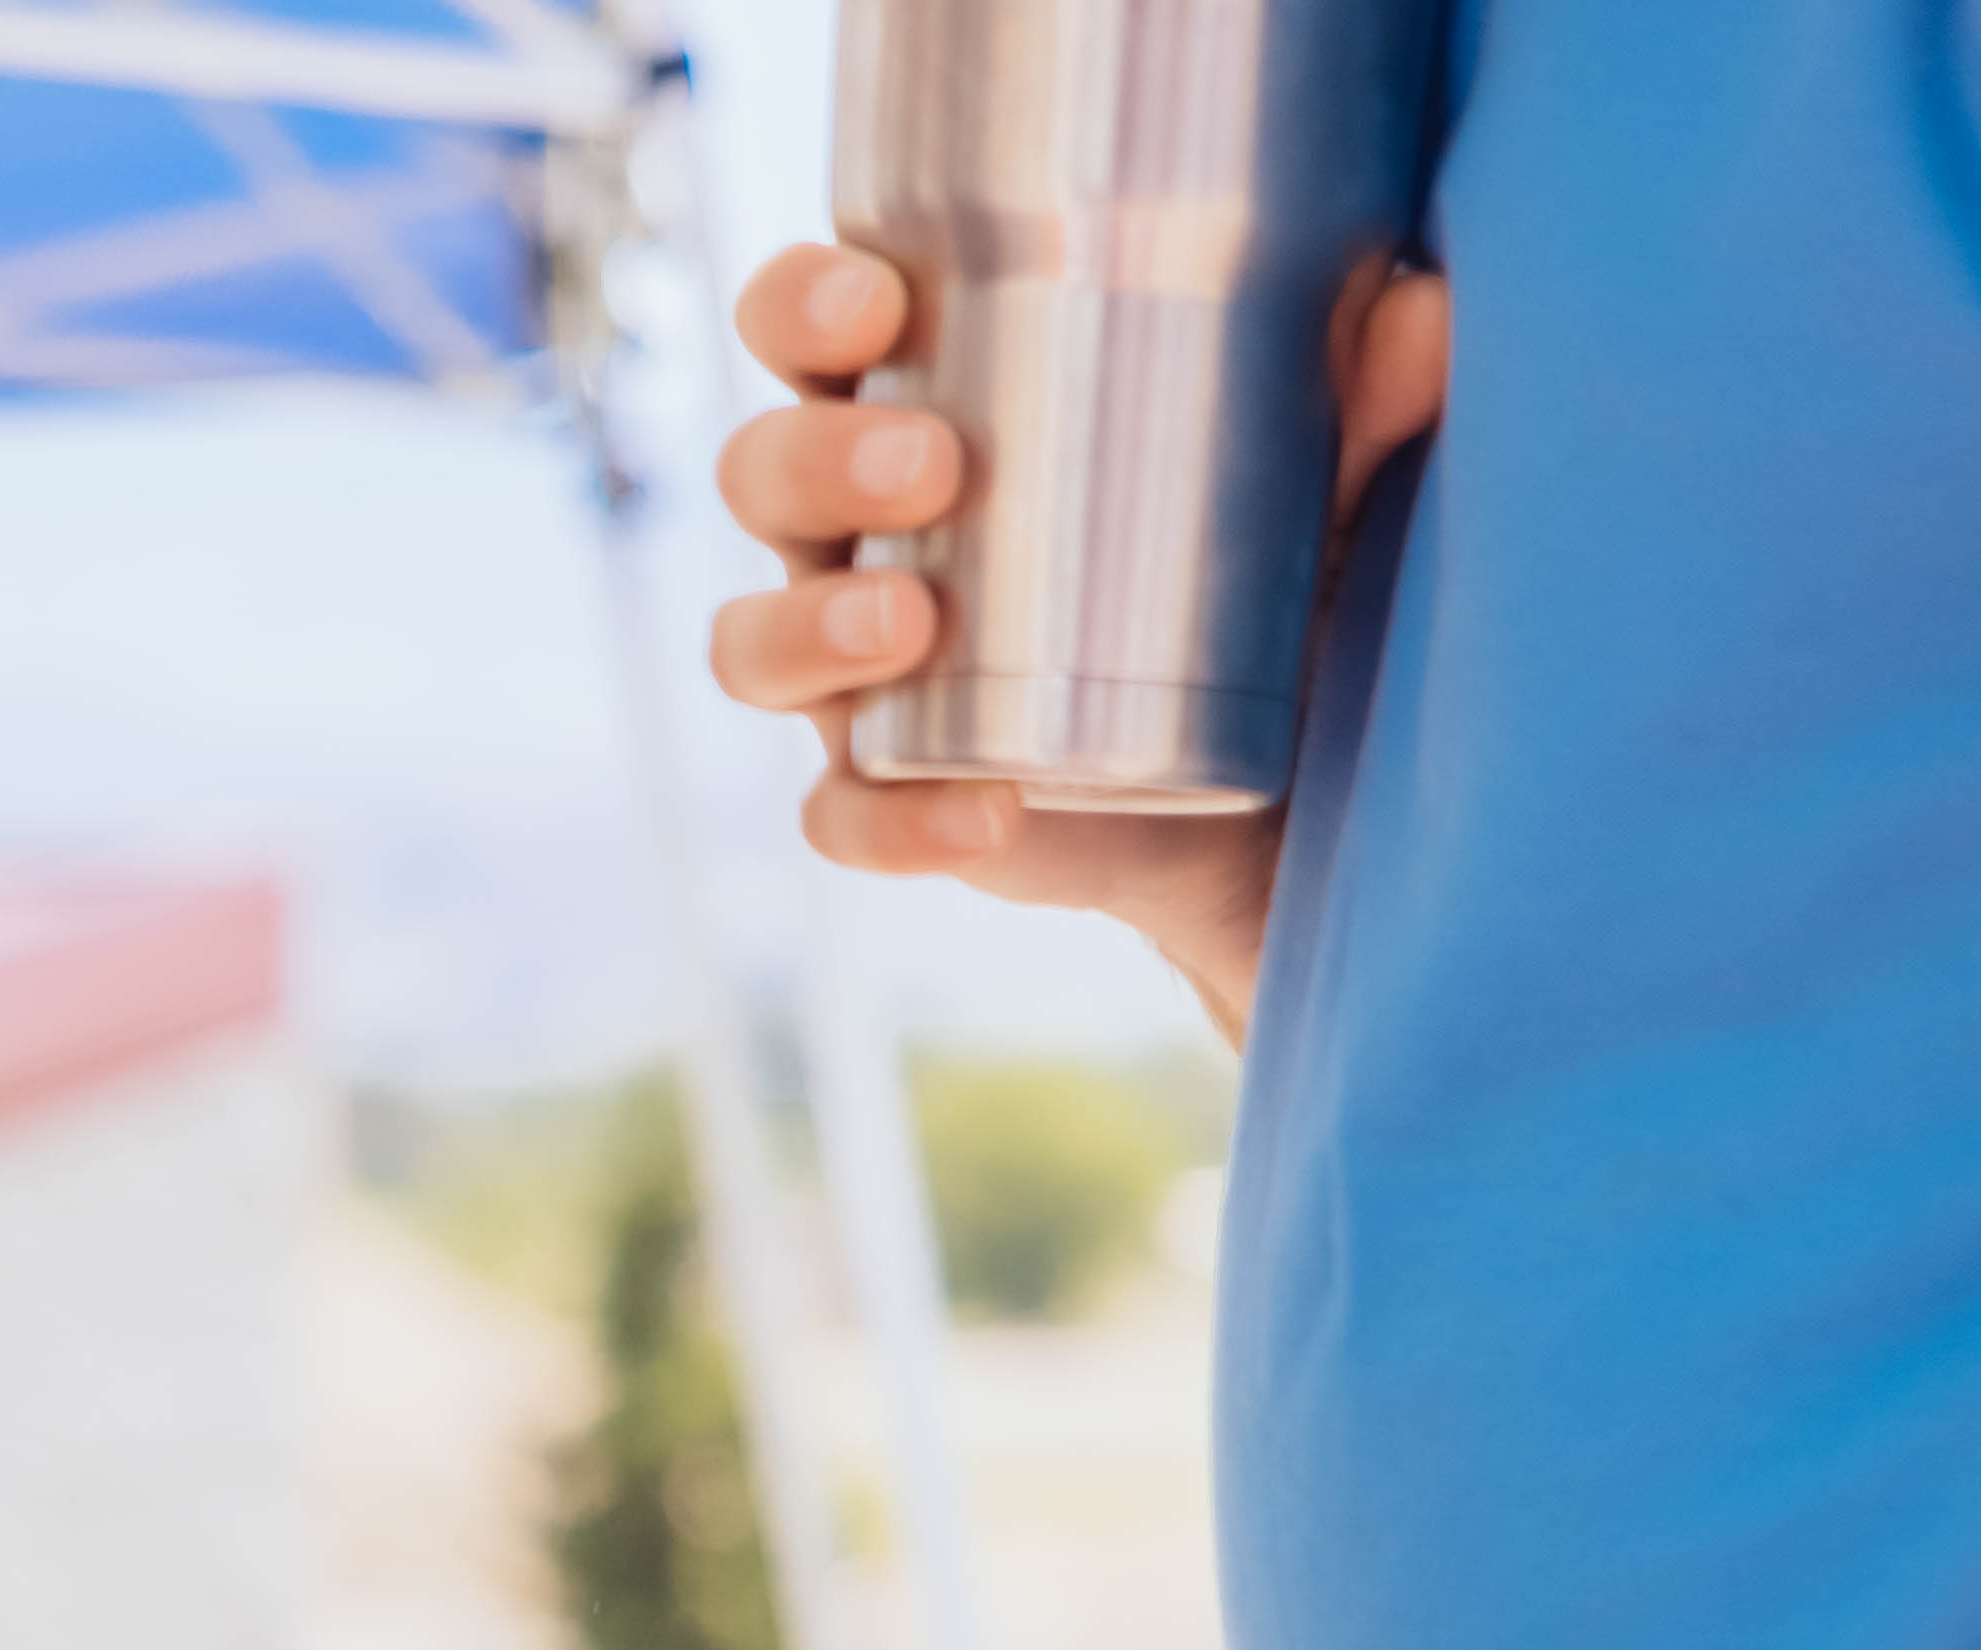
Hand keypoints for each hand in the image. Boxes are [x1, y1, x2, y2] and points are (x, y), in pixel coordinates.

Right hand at [708, 238, 1447, 1036]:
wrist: (1271, 774)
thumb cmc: (1250, 567)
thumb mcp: (1306, 469)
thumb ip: (1357, 394)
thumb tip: (1428, 307)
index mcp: (921, 408)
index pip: (809, 336)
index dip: (802, 306)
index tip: (875, 301)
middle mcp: (858, 534)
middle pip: (762, 473)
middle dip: (818, 460)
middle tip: (933, 464)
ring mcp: (857, 674)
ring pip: (752, 644)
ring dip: (809, 628)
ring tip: (911, 621)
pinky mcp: (891, 794)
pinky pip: (839, 817)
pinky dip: (891, 818)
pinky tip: (981, 814)